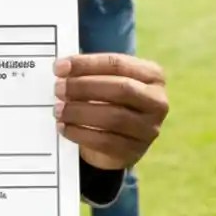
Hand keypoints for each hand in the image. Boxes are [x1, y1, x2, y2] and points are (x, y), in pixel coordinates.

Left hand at [54, 53, 167, 170]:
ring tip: (58, 109)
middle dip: (84, 87)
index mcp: (152, 76)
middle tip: (58, 88)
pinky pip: (106, 141)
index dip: (86, 64)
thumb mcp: (104, 82)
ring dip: (79, 112)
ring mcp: (149, 129)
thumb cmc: (108, 101)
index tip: (59, 67)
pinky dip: (80, 133)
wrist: (116, 139)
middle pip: (121, 89)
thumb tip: (62, 68)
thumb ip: (87, 73)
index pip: (118, 64)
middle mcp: (157, 102)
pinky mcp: (135, 151)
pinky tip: (64, 127)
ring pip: (114, 117)